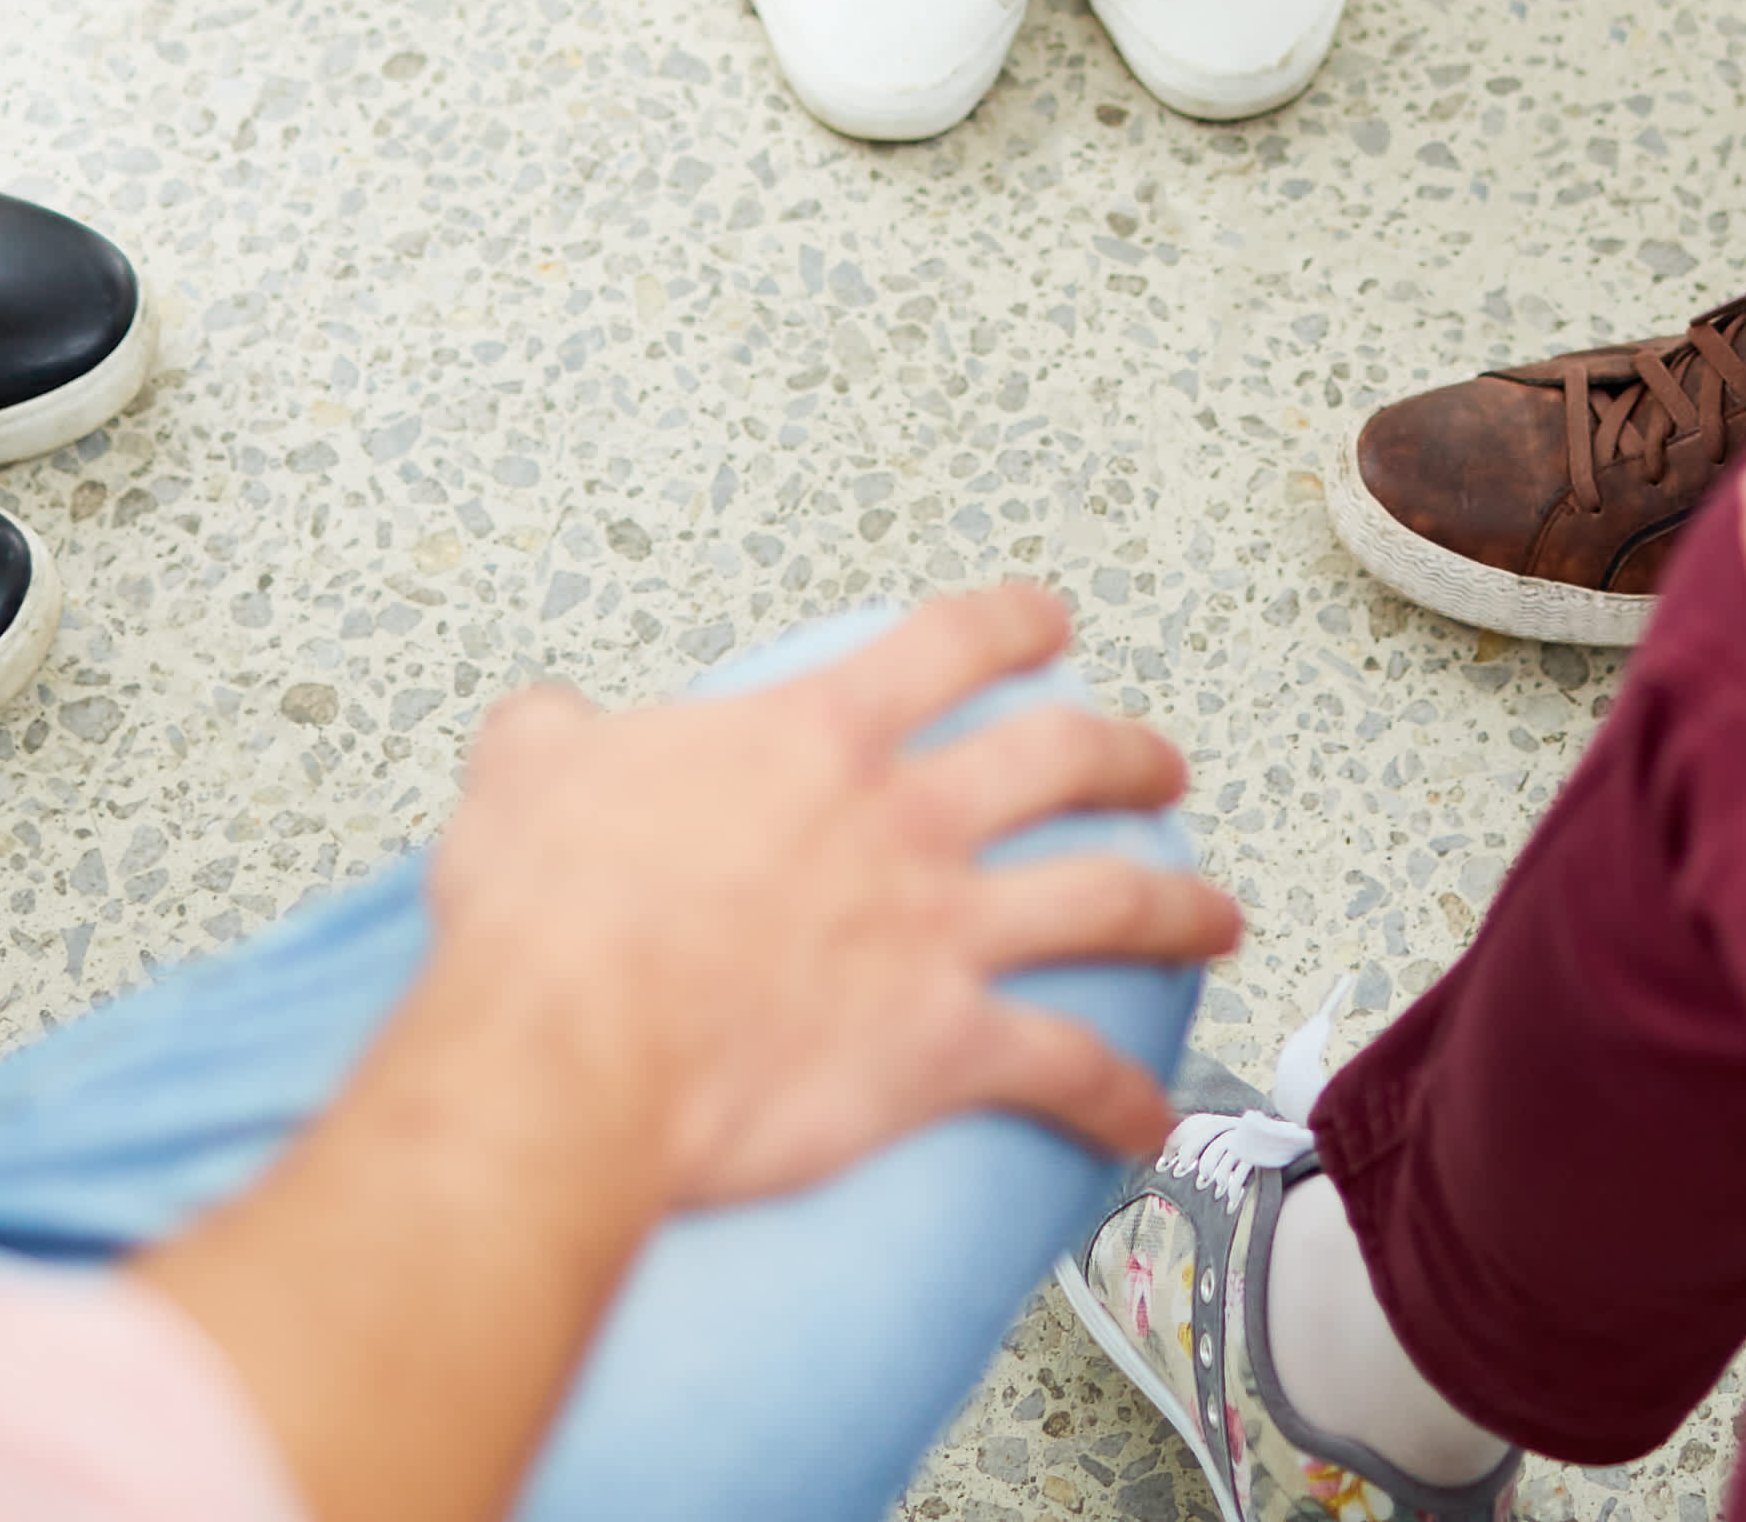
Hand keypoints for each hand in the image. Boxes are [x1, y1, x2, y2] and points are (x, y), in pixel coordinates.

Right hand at [416, 586, 1236, 1213]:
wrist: (571, 1057)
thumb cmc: (545, 924)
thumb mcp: (526, 779)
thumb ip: (555, 736)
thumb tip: (553, 725)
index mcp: (818, 736)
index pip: (951, 644)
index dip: (1014, 624)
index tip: (1049, 624)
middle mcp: (904, 820)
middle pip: (1062, 759)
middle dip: (1129, 758)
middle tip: (1161, 768)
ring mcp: (938, 932)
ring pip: (1107, 901)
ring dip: (1178, 909)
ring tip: (1219, 918)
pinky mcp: (946, 1048)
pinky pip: (1067, 1073)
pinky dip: (1122, 1102)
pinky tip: (1154, 1121)